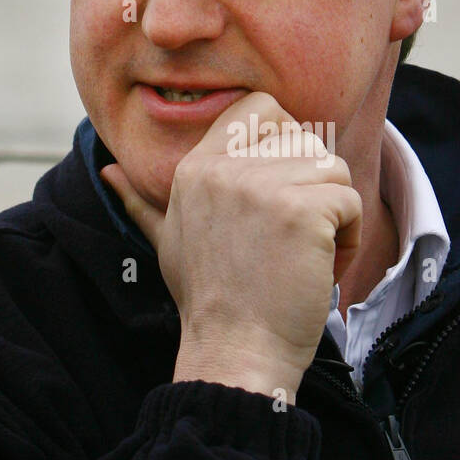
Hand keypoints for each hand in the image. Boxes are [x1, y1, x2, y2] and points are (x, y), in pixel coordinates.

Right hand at [100, 93, 361, 401]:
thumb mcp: (167, 242)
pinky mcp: (302, 211)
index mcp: (196, 167)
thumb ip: (141, 201)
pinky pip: (350, 200)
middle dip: (313, 186)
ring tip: (306, 255)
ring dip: (334, 215)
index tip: (281, 192)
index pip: (259, 108)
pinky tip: (321, 267)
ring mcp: (264, 187)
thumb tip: (109, 172)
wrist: (235, 352)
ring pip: (333, 169)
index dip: (284, 140)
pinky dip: (348, 237)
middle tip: (293, 236)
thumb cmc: (210, 302)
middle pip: (305, 139)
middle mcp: (225, 169)